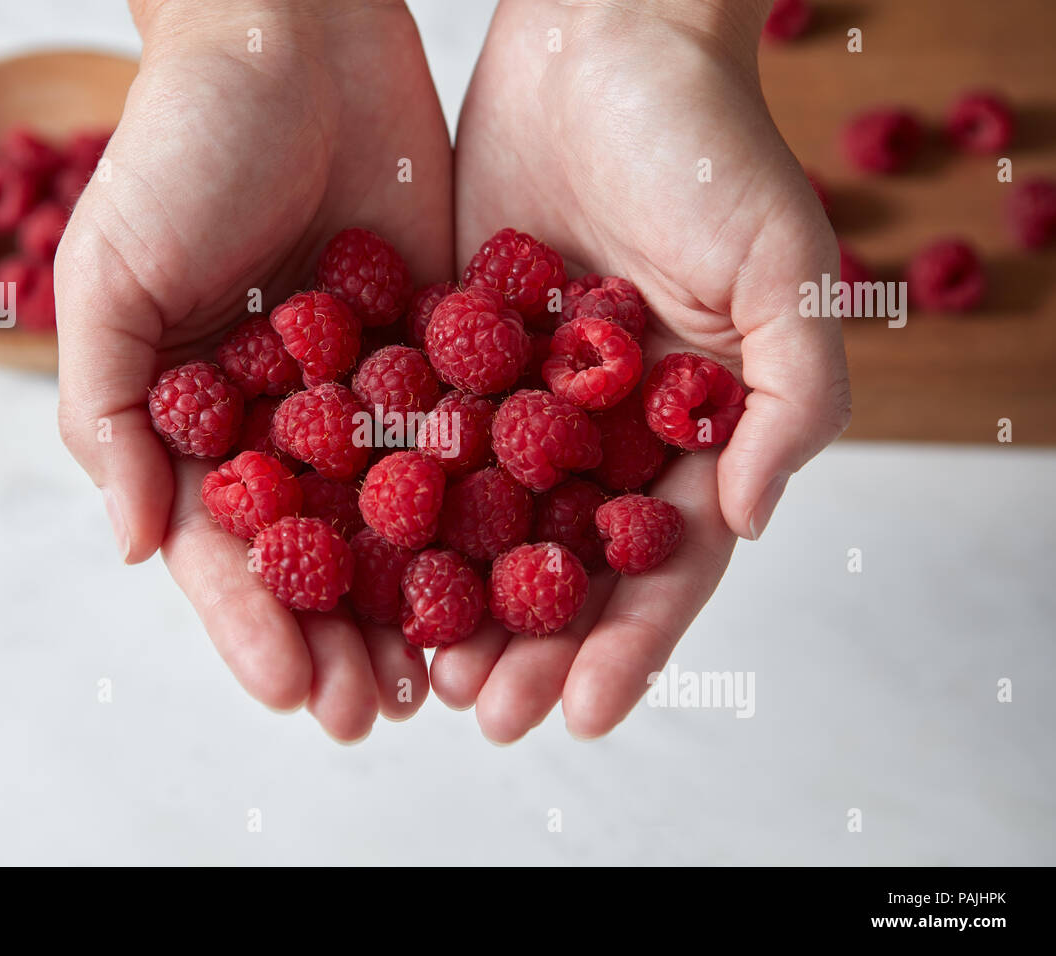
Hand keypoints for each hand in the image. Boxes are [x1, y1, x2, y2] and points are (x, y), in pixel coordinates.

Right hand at [55, 0, 452, 740]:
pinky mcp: (444, 342)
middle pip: (316, 553)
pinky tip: (516, 570)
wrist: (292, 30)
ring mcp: (369, 385)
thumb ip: (108, 414)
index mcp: (200, 418)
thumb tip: (133, 549)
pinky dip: (487, 507)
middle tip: (378, 714)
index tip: (294, 692)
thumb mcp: (109, 277)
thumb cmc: (179, 147)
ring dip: (418, 598)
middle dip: (343, 636)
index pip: (225, 547)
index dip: (253, 625)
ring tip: (447, 678)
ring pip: (398, 515)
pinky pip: (468, 437)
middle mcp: (287, 417)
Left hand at [439, 0, 850, 740]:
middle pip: (564, 566)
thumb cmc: (713, 145)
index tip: (581, 713)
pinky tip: (356, 560)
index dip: (628, 643)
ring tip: (419, 668)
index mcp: (689, 432)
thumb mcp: (784, 269)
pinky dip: (393, 506)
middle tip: (482, 712)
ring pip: (485, 524)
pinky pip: (420, 441)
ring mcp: (523, 399)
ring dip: (454, 600)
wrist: (602, 37)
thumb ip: (793, 397)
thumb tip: (754, 520)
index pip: (663, 564)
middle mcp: (602, 431)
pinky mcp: (449, 352)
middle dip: (528, 645)